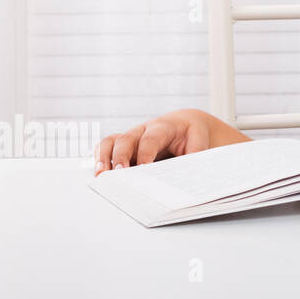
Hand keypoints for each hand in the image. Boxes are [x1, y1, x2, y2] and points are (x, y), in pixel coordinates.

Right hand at [94, 108, 215, 175]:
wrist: (184, 124)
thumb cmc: (191, 133)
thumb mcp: (199, 139)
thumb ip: (196, 153)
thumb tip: (188, 171)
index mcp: (164, 127)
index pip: (151, 139)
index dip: (146, 153)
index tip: (143, 168)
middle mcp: (143, 130)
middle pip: (127, 139)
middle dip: (121, 157)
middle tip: (119, 174)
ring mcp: (132, 137)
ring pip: (112, 141)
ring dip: (104, 158)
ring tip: (101, 175)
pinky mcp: (125, 146)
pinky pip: (107, 147)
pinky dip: (100, 158)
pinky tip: (99, 173)